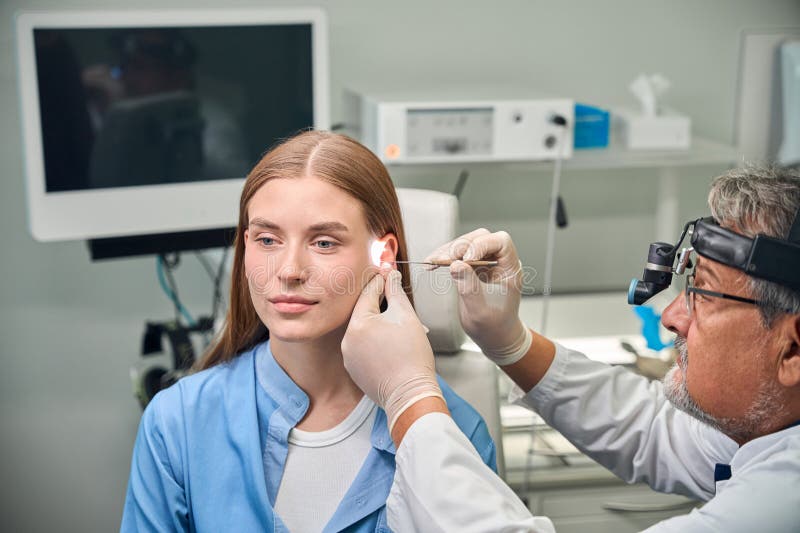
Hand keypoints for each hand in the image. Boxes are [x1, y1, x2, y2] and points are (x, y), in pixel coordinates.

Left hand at [342, 267, 442, 430]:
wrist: (410, 395)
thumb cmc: (412, 357)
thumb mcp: (407, 317)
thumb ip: (395, 292)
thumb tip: (391, 276)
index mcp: (358, 325)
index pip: (368, 294)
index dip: (381, 282)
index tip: (388, 275)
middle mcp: (347, 341)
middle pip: (364, 313)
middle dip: (381, 306)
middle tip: (396, 300)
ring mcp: (349, 357)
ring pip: (363, 331)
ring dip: (378, 326)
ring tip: (398, 328)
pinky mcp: (354, 370)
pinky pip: (362, 348)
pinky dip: (374, 343)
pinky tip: (391, 345)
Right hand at [426, 229, 531, 365]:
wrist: (493, 336)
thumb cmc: (494, 326)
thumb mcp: (480, 310)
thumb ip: (469, 287)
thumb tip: (456, 264)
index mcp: (510, 268)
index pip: (500, 241)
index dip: (482, 245)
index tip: (466, 259)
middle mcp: (498, 262)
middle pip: (480, 238)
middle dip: (460, 246)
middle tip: (444, 260)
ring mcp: (484, 263)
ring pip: (466, 244)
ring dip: (448, 251)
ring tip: (432, 262)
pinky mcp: (471, 268)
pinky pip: (457, 255)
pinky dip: (444, 258)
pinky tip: (431, 264)